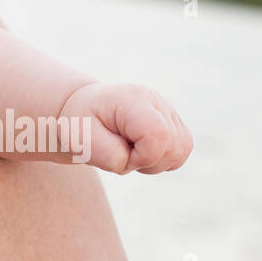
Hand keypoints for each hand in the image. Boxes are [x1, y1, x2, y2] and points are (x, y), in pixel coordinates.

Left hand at [59, 82, 192, 173]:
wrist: (84, 109)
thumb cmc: (82, 124)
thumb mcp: (83, 141)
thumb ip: (110, 155)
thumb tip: (138, 161)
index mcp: (133, 99)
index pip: (158, 135)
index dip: (142, 156)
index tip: (119, 152)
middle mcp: (157, 101)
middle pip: (173, 147)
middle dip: (146, 161)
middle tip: (120, 149)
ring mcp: (169, 110)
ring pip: (180, 151)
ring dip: (154, 161)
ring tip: (129, 149)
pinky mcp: (174, 122)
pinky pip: (180, 152)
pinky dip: (161, 158)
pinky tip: (139, 148)